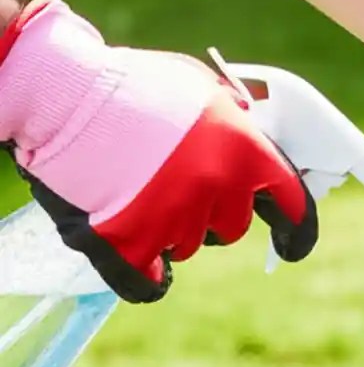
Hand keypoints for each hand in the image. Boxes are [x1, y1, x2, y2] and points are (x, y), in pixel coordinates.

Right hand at [0, 0, 316, 302]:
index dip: (296, 229)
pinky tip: (146, 271)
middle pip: (232, 227)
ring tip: (135, 191)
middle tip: (175, 185)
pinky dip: (146, 279)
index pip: (292, 202)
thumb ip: (234, 122)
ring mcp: (176, 217)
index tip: (292, 245)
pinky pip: (148, 284)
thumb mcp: (201, 89)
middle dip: (211, 213)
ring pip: (188, 246)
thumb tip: (250, 136)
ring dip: (170, 229)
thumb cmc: (131, 82)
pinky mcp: (131, 242)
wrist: (64, 90)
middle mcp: (220, 188)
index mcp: (246, 151)